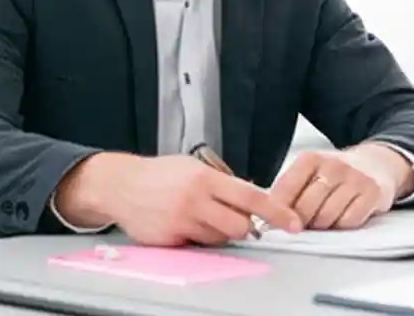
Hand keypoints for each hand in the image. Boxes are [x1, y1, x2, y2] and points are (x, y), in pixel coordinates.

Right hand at [54, 153, 302, 245]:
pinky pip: (197, 245)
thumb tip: (252, 199)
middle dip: (242, 226)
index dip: (277, 212)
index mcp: (205, 178)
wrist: (120, 185)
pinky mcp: (170, 239)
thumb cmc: (158, 174)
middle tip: (231, 216)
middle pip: (239, 226)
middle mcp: (195, 200)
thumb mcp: (193, 167)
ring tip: (198, 215)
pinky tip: (183, 223)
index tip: (294, 222)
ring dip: (217, 232)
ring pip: (219, 238)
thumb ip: (221, 183)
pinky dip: (197, 238)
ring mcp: (182, 221)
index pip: (251, 197)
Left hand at [270, 147, 409, 230]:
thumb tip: (266, 216)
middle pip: (305, 208)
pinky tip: (342, 219)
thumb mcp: (310, 172)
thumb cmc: (335, 174)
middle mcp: (333, 165)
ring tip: (323, 221)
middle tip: (302, 226)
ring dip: (321, 227)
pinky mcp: (372, 193)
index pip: (285, 190)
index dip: (276, 212)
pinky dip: (342, 227)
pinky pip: (349, 222)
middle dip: (300, 223)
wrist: (376, 164)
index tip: (272, 225)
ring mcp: (354, 178)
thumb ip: (290, 191)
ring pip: (326, 218)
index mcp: (310, 159)